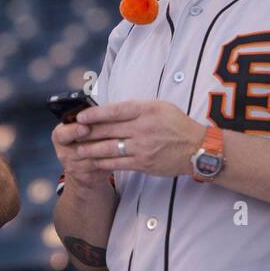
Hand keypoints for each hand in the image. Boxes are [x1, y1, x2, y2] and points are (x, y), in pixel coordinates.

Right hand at [52, 118, 116, 192]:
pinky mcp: (84, 177)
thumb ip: (91, 120)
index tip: (85, 126)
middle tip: (104, 136)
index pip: (62, 134)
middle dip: (92, 141)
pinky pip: (98, 168)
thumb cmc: (90, 138)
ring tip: (119, 142)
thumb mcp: (87, 125)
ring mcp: (72, 166)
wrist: (87, 166)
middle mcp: (62, 152)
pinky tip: (119, 154)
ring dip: (105, 151)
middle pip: (77, 148)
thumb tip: (102, 111)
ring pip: (90, 159)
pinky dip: (109, 161)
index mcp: (60, 135)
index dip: (74, 130)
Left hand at [71, 99, 205, 177]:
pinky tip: (94, 163)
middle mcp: (143, 128)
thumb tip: (112, 111)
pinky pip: (118, 163)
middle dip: (87, 133)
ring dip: (91, 150)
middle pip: (108, 130)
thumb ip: (137, 108)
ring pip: (109, 149)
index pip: (115, 111)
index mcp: (146, 110)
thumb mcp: (160, 107)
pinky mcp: (143, 163)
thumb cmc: (177, 125)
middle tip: (73, 134)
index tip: (80, 116)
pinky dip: (104, 163)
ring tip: (79, 150)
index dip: (94, 114)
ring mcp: (142, 147)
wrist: (197, 148)